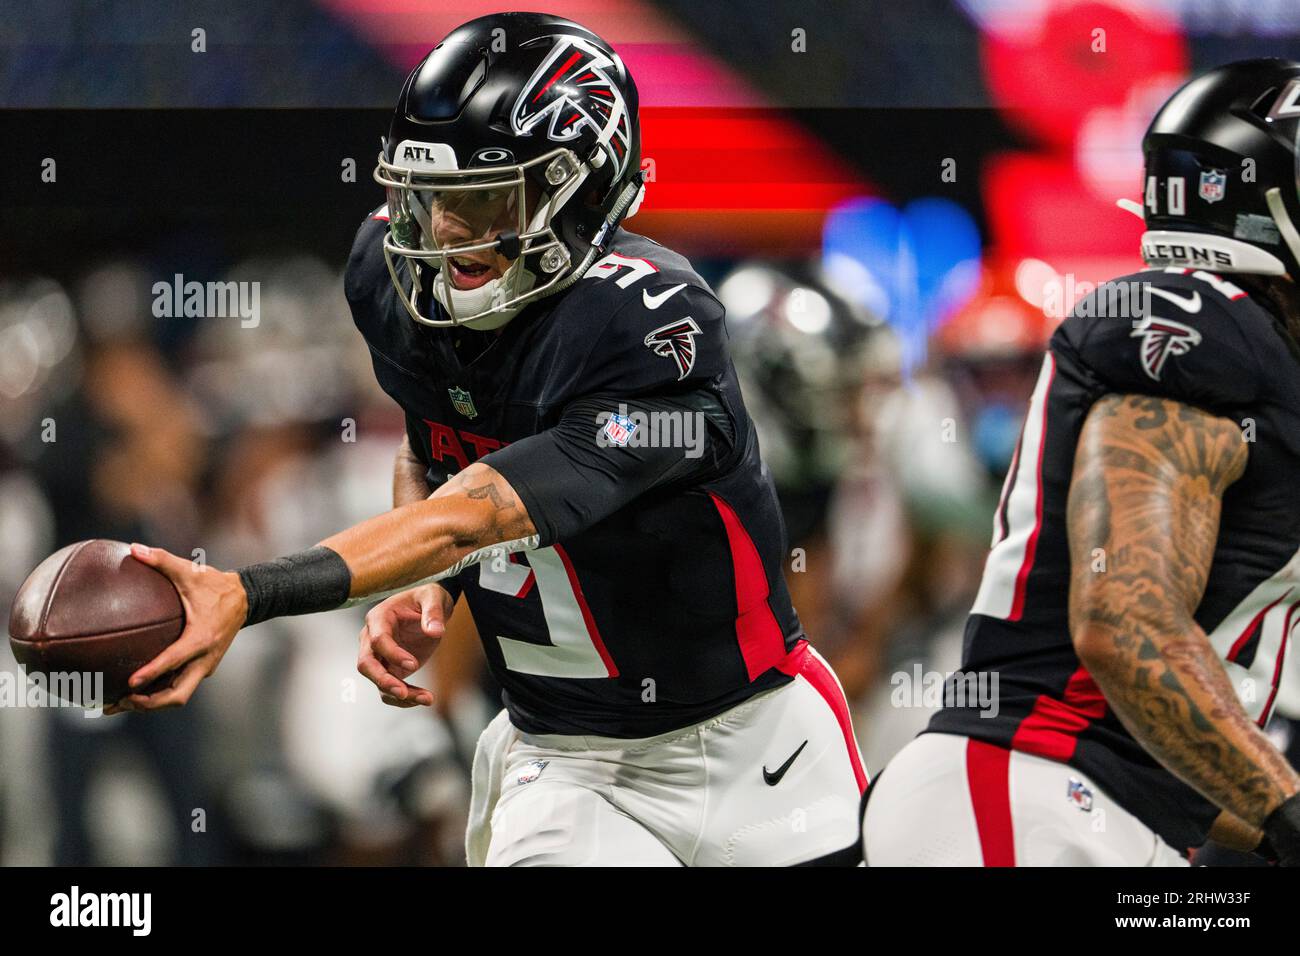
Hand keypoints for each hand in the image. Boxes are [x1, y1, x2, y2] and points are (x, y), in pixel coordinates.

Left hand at [106, 544, 247, 713]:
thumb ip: (162, 560)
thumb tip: (133, 548)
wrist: (247, 599)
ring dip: (150, 704)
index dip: (152, 673)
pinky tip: (133, 693)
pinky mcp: (201, 667)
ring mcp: (204, 666)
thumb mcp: (190, 571)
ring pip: (177, 696)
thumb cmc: (215, 586)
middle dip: (148, 704)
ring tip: (117, 704)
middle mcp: (205, 659)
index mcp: (202, 638)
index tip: (130, 682)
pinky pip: (179, 687)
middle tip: (118, 701)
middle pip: (177, 695)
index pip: (175, 660)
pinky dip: (157, 694)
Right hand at [358, 584, 451, 707]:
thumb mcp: (433, 598)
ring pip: (378, 681)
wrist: (428, 607)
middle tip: (403, 692)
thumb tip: (435, 631)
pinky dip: (405, 698)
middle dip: (382, 680)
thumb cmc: (426, 598)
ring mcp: (379, 656)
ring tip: (426, 698)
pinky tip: (425, 698)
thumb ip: (433, 612)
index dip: (393, 654)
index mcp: (379, 617)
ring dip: (398, 694)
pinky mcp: (390, 668)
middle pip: (366, 664)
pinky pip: (389, 688)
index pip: (378, 639)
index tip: (414, 663)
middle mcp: (372, 638)